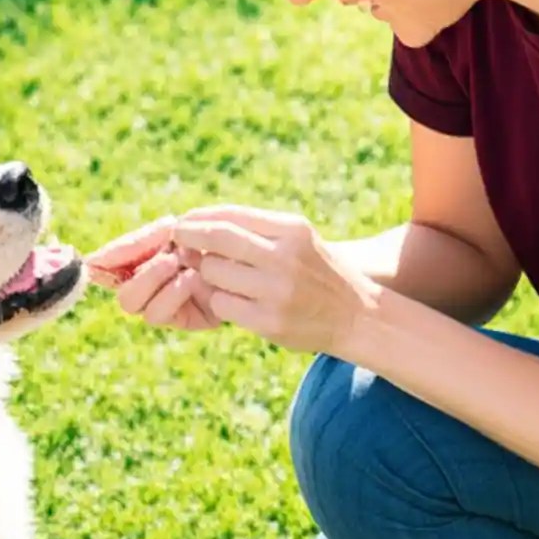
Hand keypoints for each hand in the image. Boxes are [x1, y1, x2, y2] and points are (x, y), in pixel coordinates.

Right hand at [84, 216, 220, 329]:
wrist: (256, 260)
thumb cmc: (218, 240)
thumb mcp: (183, 233)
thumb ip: (151, 239)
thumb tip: (109, 253)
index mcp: (144, 258)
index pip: (109, 262)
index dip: (105, 259)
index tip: (99, 257)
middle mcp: (148, 284)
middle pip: (118, 287)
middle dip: (138, 270)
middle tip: (169, 257)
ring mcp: (162, 303)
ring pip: (132, 302)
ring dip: (153, 280)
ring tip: (181, 265)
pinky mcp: (180, 318)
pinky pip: (157, 313)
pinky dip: (172, 293)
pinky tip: (193, 280)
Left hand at [171, 205, 381, 353]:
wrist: (358, 317)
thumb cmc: (317, 272)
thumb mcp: (299, 239)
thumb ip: (257, 229)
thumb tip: (199, 223)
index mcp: (293, 230)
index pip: (232, 216)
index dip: (200, 218)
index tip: (182, 221)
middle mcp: (285, 257)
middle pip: (217, 240)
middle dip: (190, 240)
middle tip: (179, 245)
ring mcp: (277, 291)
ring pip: (214, 273)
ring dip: (207, 275)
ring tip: (219, 278)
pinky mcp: (269, 322)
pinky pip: (221, 304)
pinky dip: (218, 301)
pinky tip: (232, 301)